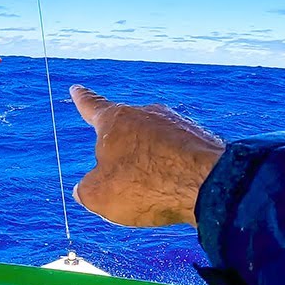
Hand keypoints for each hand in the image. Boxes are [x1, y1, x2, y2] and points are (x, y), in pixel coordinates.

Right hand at [69, 85, 224, 227]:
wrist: (207, 183)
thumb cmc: (145, 185)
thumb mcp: (99, 196)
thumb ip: (87, 190)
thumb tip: (85, 189)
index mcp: (115, 120)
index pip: (93, 107)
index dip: (83, 100)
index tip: (77, 88)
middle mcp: (146, 114)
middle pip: (127, 132)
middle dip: (123, 154)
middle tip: (125, 182)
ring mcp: (177, 124)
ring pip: (155, 145)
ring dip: (152, 165)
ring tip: (156, 192)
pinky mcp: (201, 139)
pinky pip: (180, 156)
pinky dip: (175, 171)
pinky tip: (179, 190)